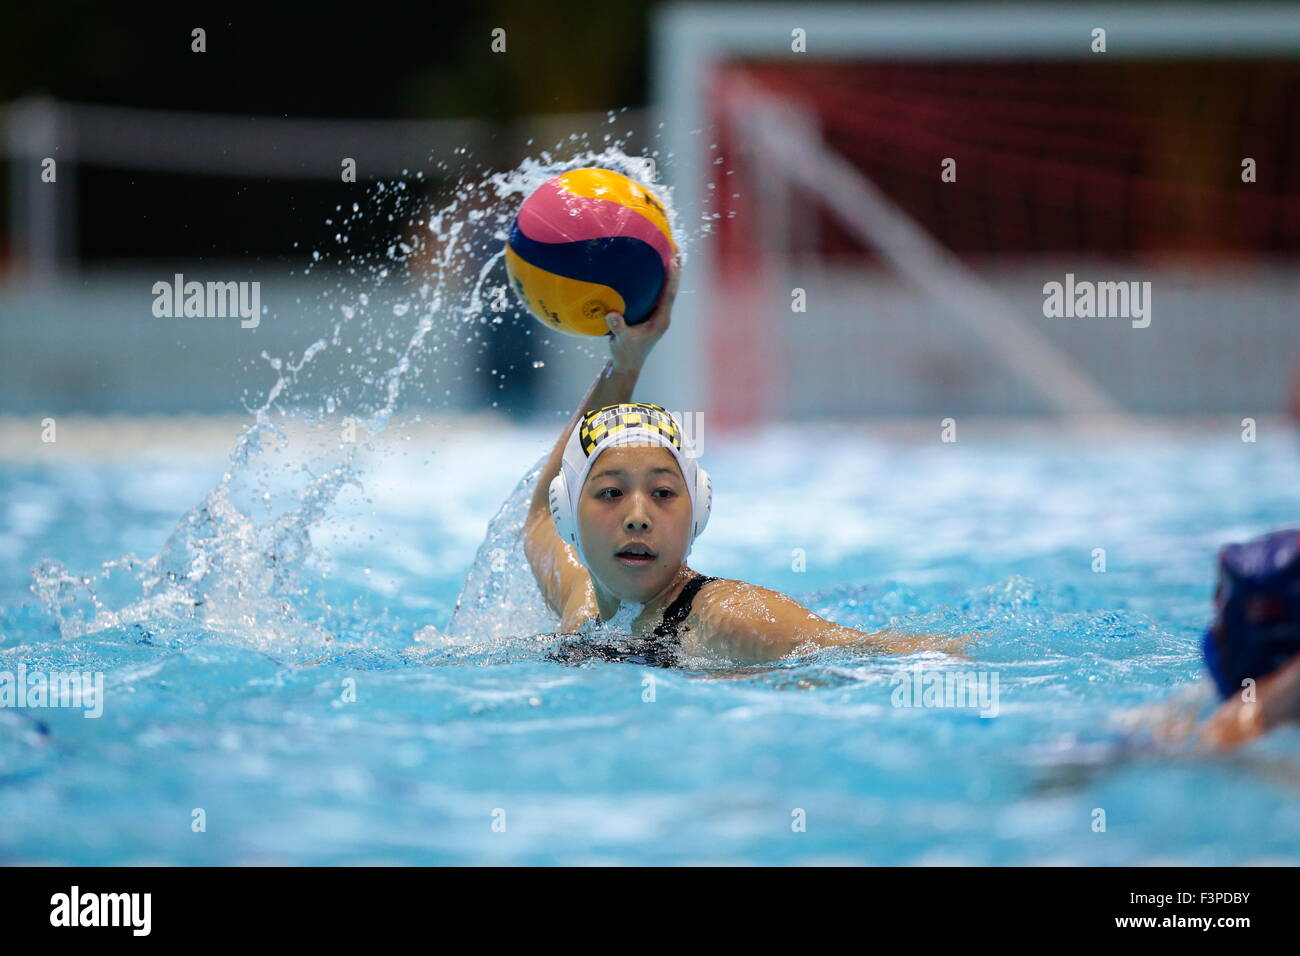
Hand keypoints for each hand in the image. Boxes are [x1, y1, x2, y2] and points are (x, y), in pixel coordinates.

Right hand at [606, 256, 678, 371]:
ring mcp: (657, 314)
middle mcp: (662, 315)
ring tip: (669, 249)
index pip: (669, 295)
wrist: (626, 365)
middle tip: (677, 245)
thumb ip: (618, 328)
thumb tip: (611, 315)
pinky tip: (649, 265)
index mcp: (660, 320)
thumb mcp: (620, 341)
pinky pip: (655, 291)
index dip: (672, 277)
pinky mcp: (649, 314)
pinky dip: (655, 278)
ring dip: (668, 270)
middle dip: (676, 267)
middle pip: (672, 287)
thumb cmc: (625, 354)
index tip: (674, 259)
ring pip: (665, 288)